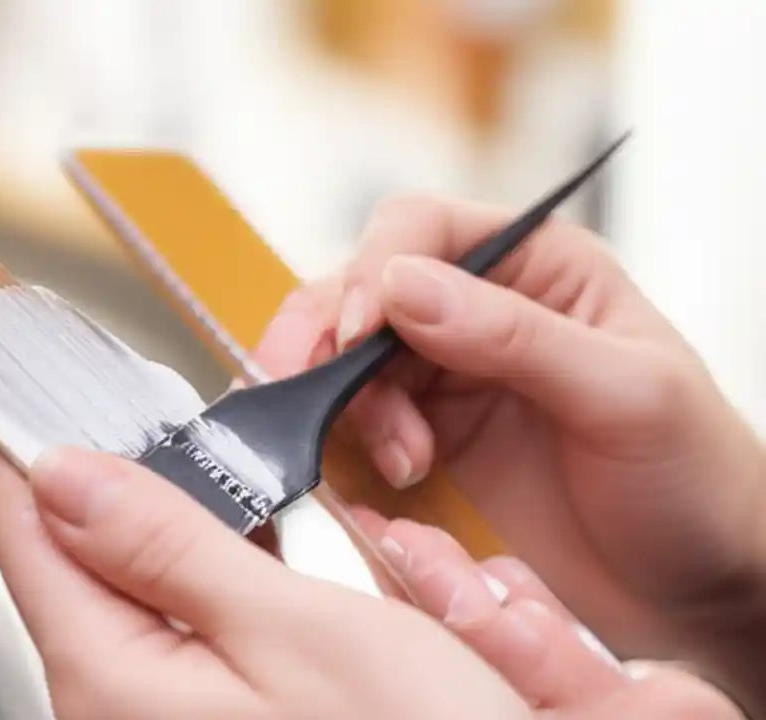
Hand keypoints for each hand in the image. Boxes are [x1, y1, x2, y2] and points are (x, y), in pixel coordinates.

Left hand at [0, 418, 740, 717]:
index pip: (21, 529)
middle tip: (81, 379)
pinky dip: (188, 555)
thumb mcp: (295, 631)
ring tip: (152, 430)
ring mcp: (155, 711)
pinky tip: (222, 520)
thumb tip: (64, 474)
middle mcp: (114, 703)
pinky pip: (169, 612)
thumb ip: (171, 549)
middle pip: (60, 551)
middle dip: (72, 460)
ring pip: (118, 577)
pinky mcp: (204, 712)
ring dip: (139, 502)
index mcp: (113, 678)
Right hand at [255, 195, 765, 708]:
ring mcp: (442, 381)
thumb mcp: (628, 395)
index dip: (373, 269)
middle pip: (358, 290)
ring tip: (405, 461)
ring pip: (340, 360)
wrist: (694, 595)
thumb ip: (516, 335)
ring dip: (345, 406)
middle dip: (333, 343)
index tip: (360, 333)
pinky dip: (345, 449)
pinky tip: (392, 480)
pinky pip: (350, 428)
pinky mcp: (421, 445)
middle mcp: (476, 312)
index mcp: (536, 268)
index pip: (420, 228)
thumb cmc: (695, 480)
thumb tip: (402, 286)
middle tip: (329, 400)